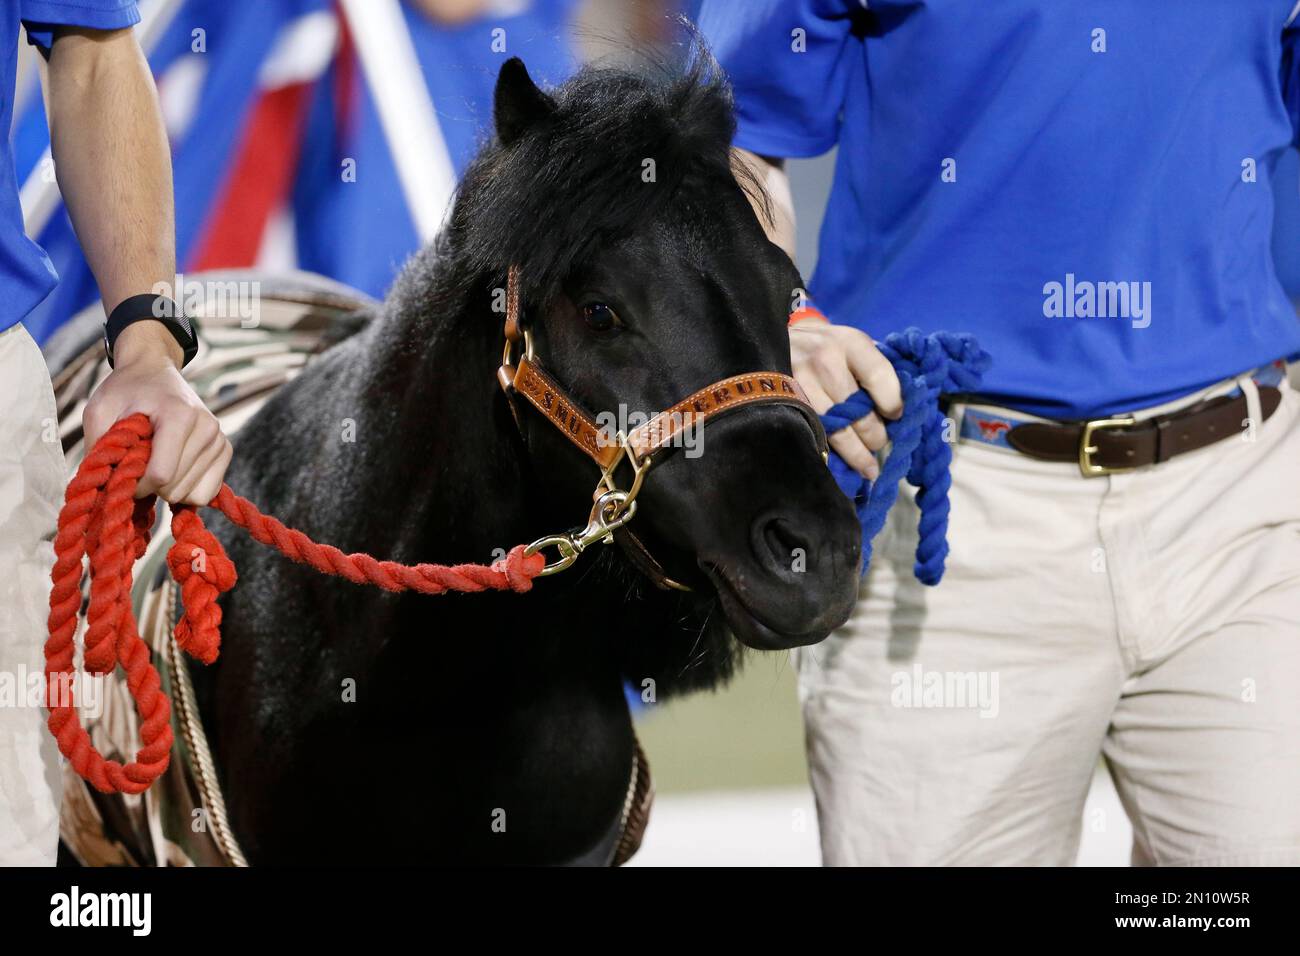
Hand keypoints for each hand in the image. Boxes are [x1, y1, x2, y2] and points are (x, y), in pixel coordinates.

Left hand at [83, 321, 230, 504]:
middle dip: (152, 486)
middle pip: (176, 488)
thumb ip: (98, 447)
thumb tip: (106, 486)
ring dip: (169, 488)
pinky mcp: (225, 449)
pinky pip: (207, 492)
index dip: (136, 485)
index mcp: (178, 415)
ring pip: (193, 495)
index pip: (161, 473)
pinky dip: (187, 489)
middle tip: (138, 463)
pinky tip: (174, 470)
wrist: (153, 370)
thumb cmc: (124, 391)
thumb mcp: (98, 411)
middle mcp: (206, 427)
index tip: (122, 476)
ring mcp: (219, 439)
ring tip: (156, 462)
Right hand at [790, 320, 902, 479]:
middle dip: (875, 435)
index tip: (895, 417)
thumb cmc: (825, 347)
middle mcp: (825, 361)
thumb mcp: (851, 343)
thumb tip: (900, 407)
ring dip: (857, 453)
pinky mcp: (786, 404)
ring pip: (837, 430)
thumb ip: (874, 367)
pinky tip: (842, 463)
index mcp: (850, 342)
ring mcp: (802, 383)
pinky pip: (815, 435)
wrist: (776, 342)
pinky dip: (831, 453)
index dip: (892, 403)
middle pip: (858, 411)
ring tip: (869, 467)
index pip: (879, 377)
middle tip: (880, 444)